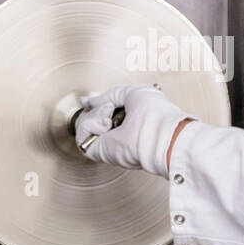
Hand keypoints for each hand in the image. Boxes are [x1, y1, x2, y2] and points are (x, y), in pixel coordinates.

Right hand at [74, 85, 189, 177]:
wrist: (162, 135)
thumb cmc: (158, 116)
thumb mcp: (133, 93)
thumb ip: (108, 95)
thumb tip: (88, 101)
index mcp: (129, 121)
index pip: (104, 113)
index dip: (99, 104)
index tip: (95, 101)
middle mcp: (118, 134)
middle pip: (91, 117)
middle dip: (98, 108)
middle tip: (111, 109)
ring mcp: (107, 143)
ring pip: (85, 124)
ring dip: (96, 115)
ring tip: (111, 116)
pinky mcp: (98, 152)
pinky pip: (81, 134)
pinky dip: (90, 123)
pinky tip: (106, 125)